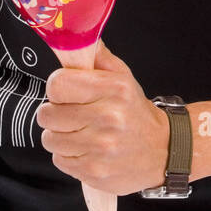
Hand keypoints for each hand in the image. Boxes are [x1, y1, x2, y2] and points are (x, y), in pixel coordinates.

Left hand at [35, 38, 169, 195]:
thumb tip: (77, 38)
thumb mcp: (123, 78)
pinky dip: (68, 155)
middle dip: (54, 113)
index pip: (57, 85)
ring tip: (78, 132)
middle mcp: (107, 118)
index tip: (66, 91)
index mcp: (113, 89)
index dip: (56, 87)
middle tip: (71, 113)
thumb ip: (98, 57)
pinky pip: (59, 160)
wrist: (162, 151)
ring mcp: (100, 148)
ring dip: (59, 136)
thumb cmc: (135, 112)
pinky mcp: (94, 172)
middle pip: (47, 114)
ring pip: (50, 139)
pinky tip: (84, 149)